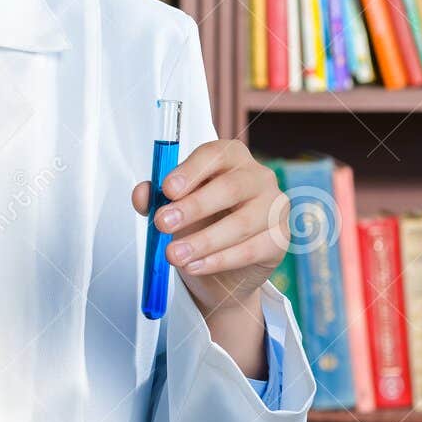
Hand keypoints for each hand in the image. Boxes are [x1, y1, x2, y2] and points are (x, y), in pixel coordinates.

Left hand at [130, 138, 287, 314]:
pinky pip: (250, 250)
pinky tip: (195, 266)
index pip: (214, 155)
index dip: (190, 171)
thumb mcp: (174, 207)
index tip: (167, 189)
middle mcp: (258, 177)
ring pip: (241, 223)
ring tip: (174, 254)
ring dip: (203, 241)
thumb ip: (156, 198)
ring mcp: (274, 207)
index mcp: (230, 158)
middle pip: (229, 188)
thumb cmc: (200, 223)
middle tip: (163, 224)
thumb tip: (142, 195)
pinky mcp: (279, 239)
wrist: (222, 266)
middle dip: (193, 207)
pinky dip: (219, 260)